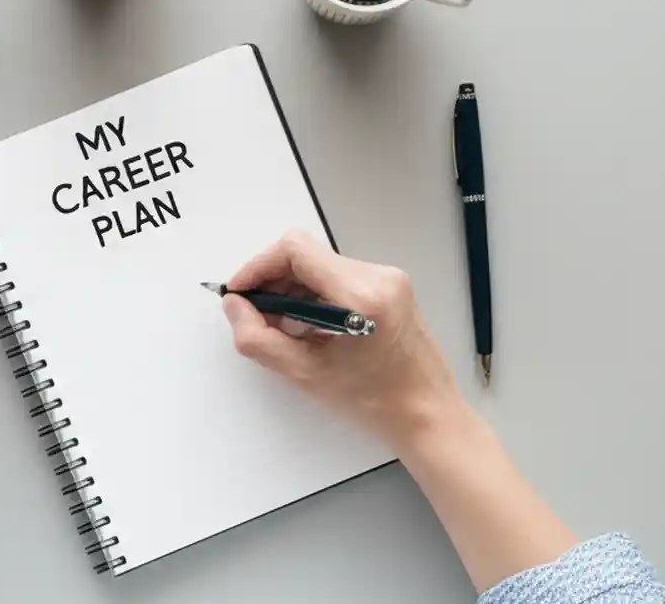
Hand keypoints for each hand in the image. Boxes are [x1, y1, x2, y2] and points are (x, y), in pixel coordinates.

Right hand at [222, 230, 465, 452]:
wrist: (430, 415)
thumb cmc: (373, 403)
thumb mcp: (307, 375)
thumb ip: (260, 339)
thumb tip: (234, 305)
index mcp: (360, 293)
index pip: (295, 249)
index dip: (258, 266)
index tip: (240, 295)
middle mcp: (378, 275)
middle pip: (307, 256)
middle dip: (273, 282)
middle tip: (255, 318)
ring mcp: (389, 278)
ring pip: (321, 266)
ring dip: (292, 290)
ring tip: (281, 328)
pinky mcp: (392, 287)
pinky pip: (339, 278)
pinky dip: (315, 296)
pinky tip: (308, 328)